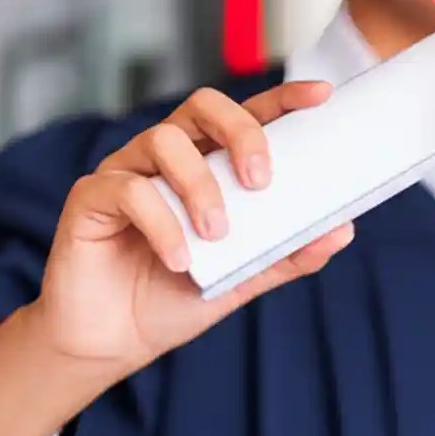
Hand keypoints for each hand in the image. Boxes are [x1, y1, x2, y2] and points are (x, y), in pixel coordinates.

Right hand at [32, 82, 353, 370]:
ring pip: (165, 140)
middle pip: (204, 106)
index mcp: (207, 162)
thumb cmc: (174, 297)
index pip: (248, 115)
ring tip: (217, 234)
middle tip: (261, 181)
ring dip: (200, 187)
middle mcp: (167, 155)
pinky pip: (129, 189)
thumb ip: (288, 252)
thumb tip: (343, 229)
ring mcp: (126, 170)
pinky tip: (180, 260)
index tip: (322, 94)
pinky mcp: (91, 196)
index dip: (283, 98)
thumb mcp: (243, 276)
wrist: (112, 341)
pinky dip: (163, 224)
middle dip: (240, 132)